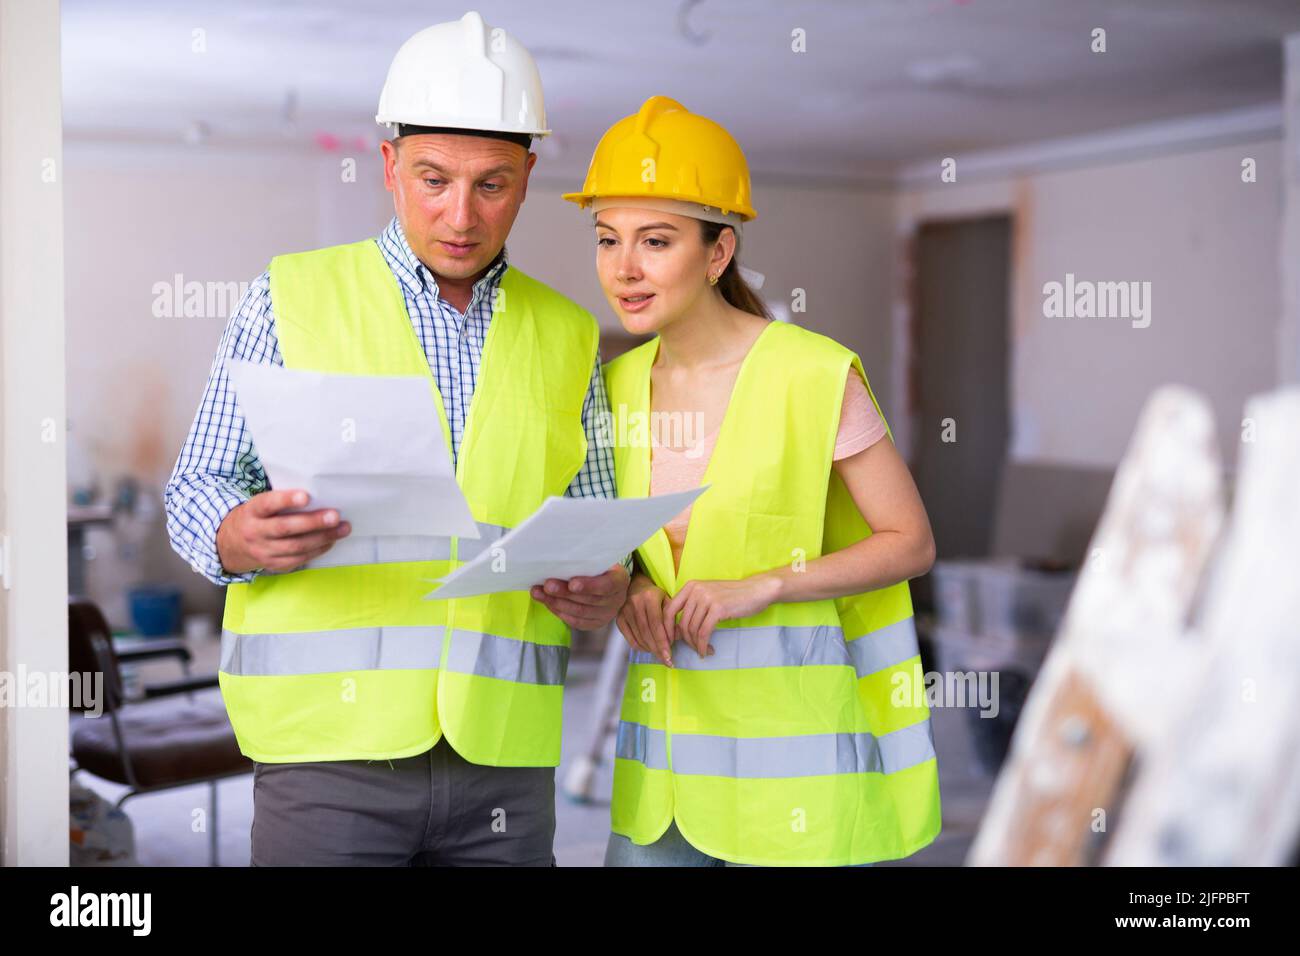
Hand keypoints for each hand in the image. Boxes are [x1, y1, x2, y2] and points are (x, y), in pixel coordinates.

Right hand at [216, 489, 350, 573]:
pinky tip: (331, 541)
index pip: (268, 504)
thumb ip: (281, 500)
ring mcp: (263, 551)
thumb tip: (319, 494)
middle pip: (285, 528)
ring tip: (343, 529)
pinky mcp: (274, 565)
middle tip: (335, 516)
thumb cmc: (259, 516)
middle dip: (313, 522)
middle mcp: (254, 532)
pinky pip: (299, 559)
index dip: (286, 500)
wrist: (233, 543)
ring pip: (295, 547)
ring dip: (323, 538)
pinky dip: (318, 550)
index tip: (306, 496)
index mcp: (251, 511)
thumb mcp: (261, 504)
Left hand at [530, 563, 630, 630]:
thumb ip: (586, 560)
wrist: (609, 583)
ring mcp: (606, 614)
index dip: (589, 586)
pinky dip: (559, 612)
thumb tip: (562, 554)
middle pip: (589, 600)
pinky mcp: (594, 623)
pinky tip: (547, 602)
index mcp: (620, 580)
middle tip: (547, 585)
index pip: (606, 586)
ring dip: (556, 602)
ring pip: (579, 612)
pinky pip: (575, 621)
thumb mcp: (599, 559)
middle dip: (565, 593)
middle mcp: (616, 600)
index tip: (572, 583)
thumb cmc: (600, 567)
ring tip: (539, 592)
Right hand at [615, 573, 673, 666]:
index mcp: (650, 598)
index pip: (657, 625)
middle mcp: (635, 604)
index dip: (663, 642)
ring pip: (639, 638)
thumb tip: (678, 638)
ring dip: (651, 650)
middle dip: (658, 650)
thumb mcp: (667, 599)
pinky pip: (630, 639)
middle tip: (667, 661)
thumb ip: (673, 617)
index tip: (670, 656)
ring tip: (660, 655)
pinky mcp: (619, 619)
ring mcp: (625, 612)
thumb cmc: (655, 594)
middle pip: (647, 634)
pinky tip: (649, 649)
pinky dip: (640, 647)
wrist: (634, 585)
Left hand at [663, 575, 782, 656]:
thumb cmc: (733, 596)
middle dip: (684, 641)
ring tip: (703, 651)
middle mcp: (695, 590)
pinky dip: (703, 645)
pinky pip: (703, 633)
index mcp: (690, 586)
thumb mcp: (708, 595)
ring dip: (696, 645)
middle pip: (680, 623)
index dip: (666, 629)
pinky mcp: (718, 609)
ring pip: (692, 630)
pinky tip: (707, 650)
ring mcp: (706, 598)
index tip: (671, 642)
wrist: (756, 590)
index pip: (668, 610)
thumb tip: (676, 630)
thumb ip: (692, 607)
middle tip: (692, 649)